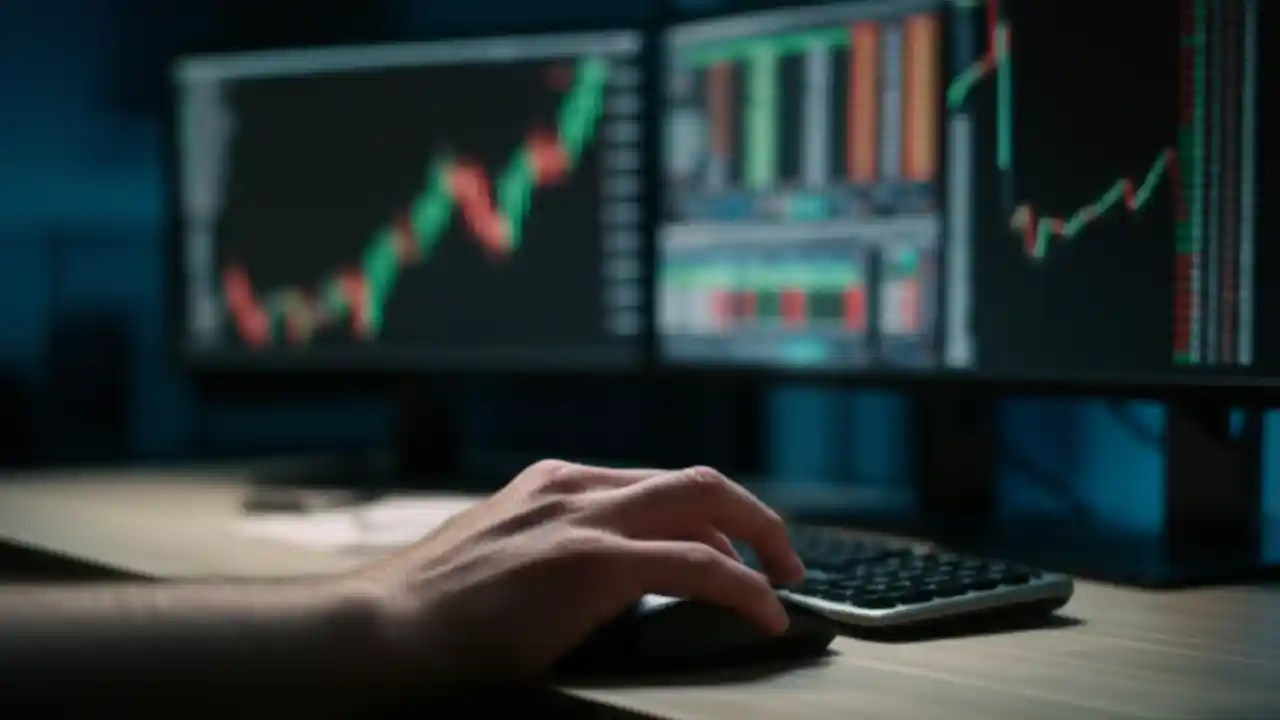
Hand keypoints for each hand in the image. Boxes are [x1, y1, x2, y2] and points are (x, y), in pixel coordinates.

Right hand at [354, 460, 805, 687]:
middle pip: (694, 480)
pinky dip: (745, 587)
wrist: (387, 628)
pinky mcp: (594, 564)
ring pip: (706, 503)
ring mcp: (586, 519)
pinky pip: (699, 566)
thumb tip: (598, 573)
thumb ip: (549, 544)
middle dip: (752, 514)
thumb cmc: (435, 606)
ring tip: (786, 583)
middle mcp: (577, 487)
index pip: (654, 483)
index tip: (731, 546)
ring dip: (761, 541)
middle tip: (784, 556)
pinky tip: (764, 614)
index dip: (705, 516)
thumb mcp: (497, 548)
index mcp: (557, 482)